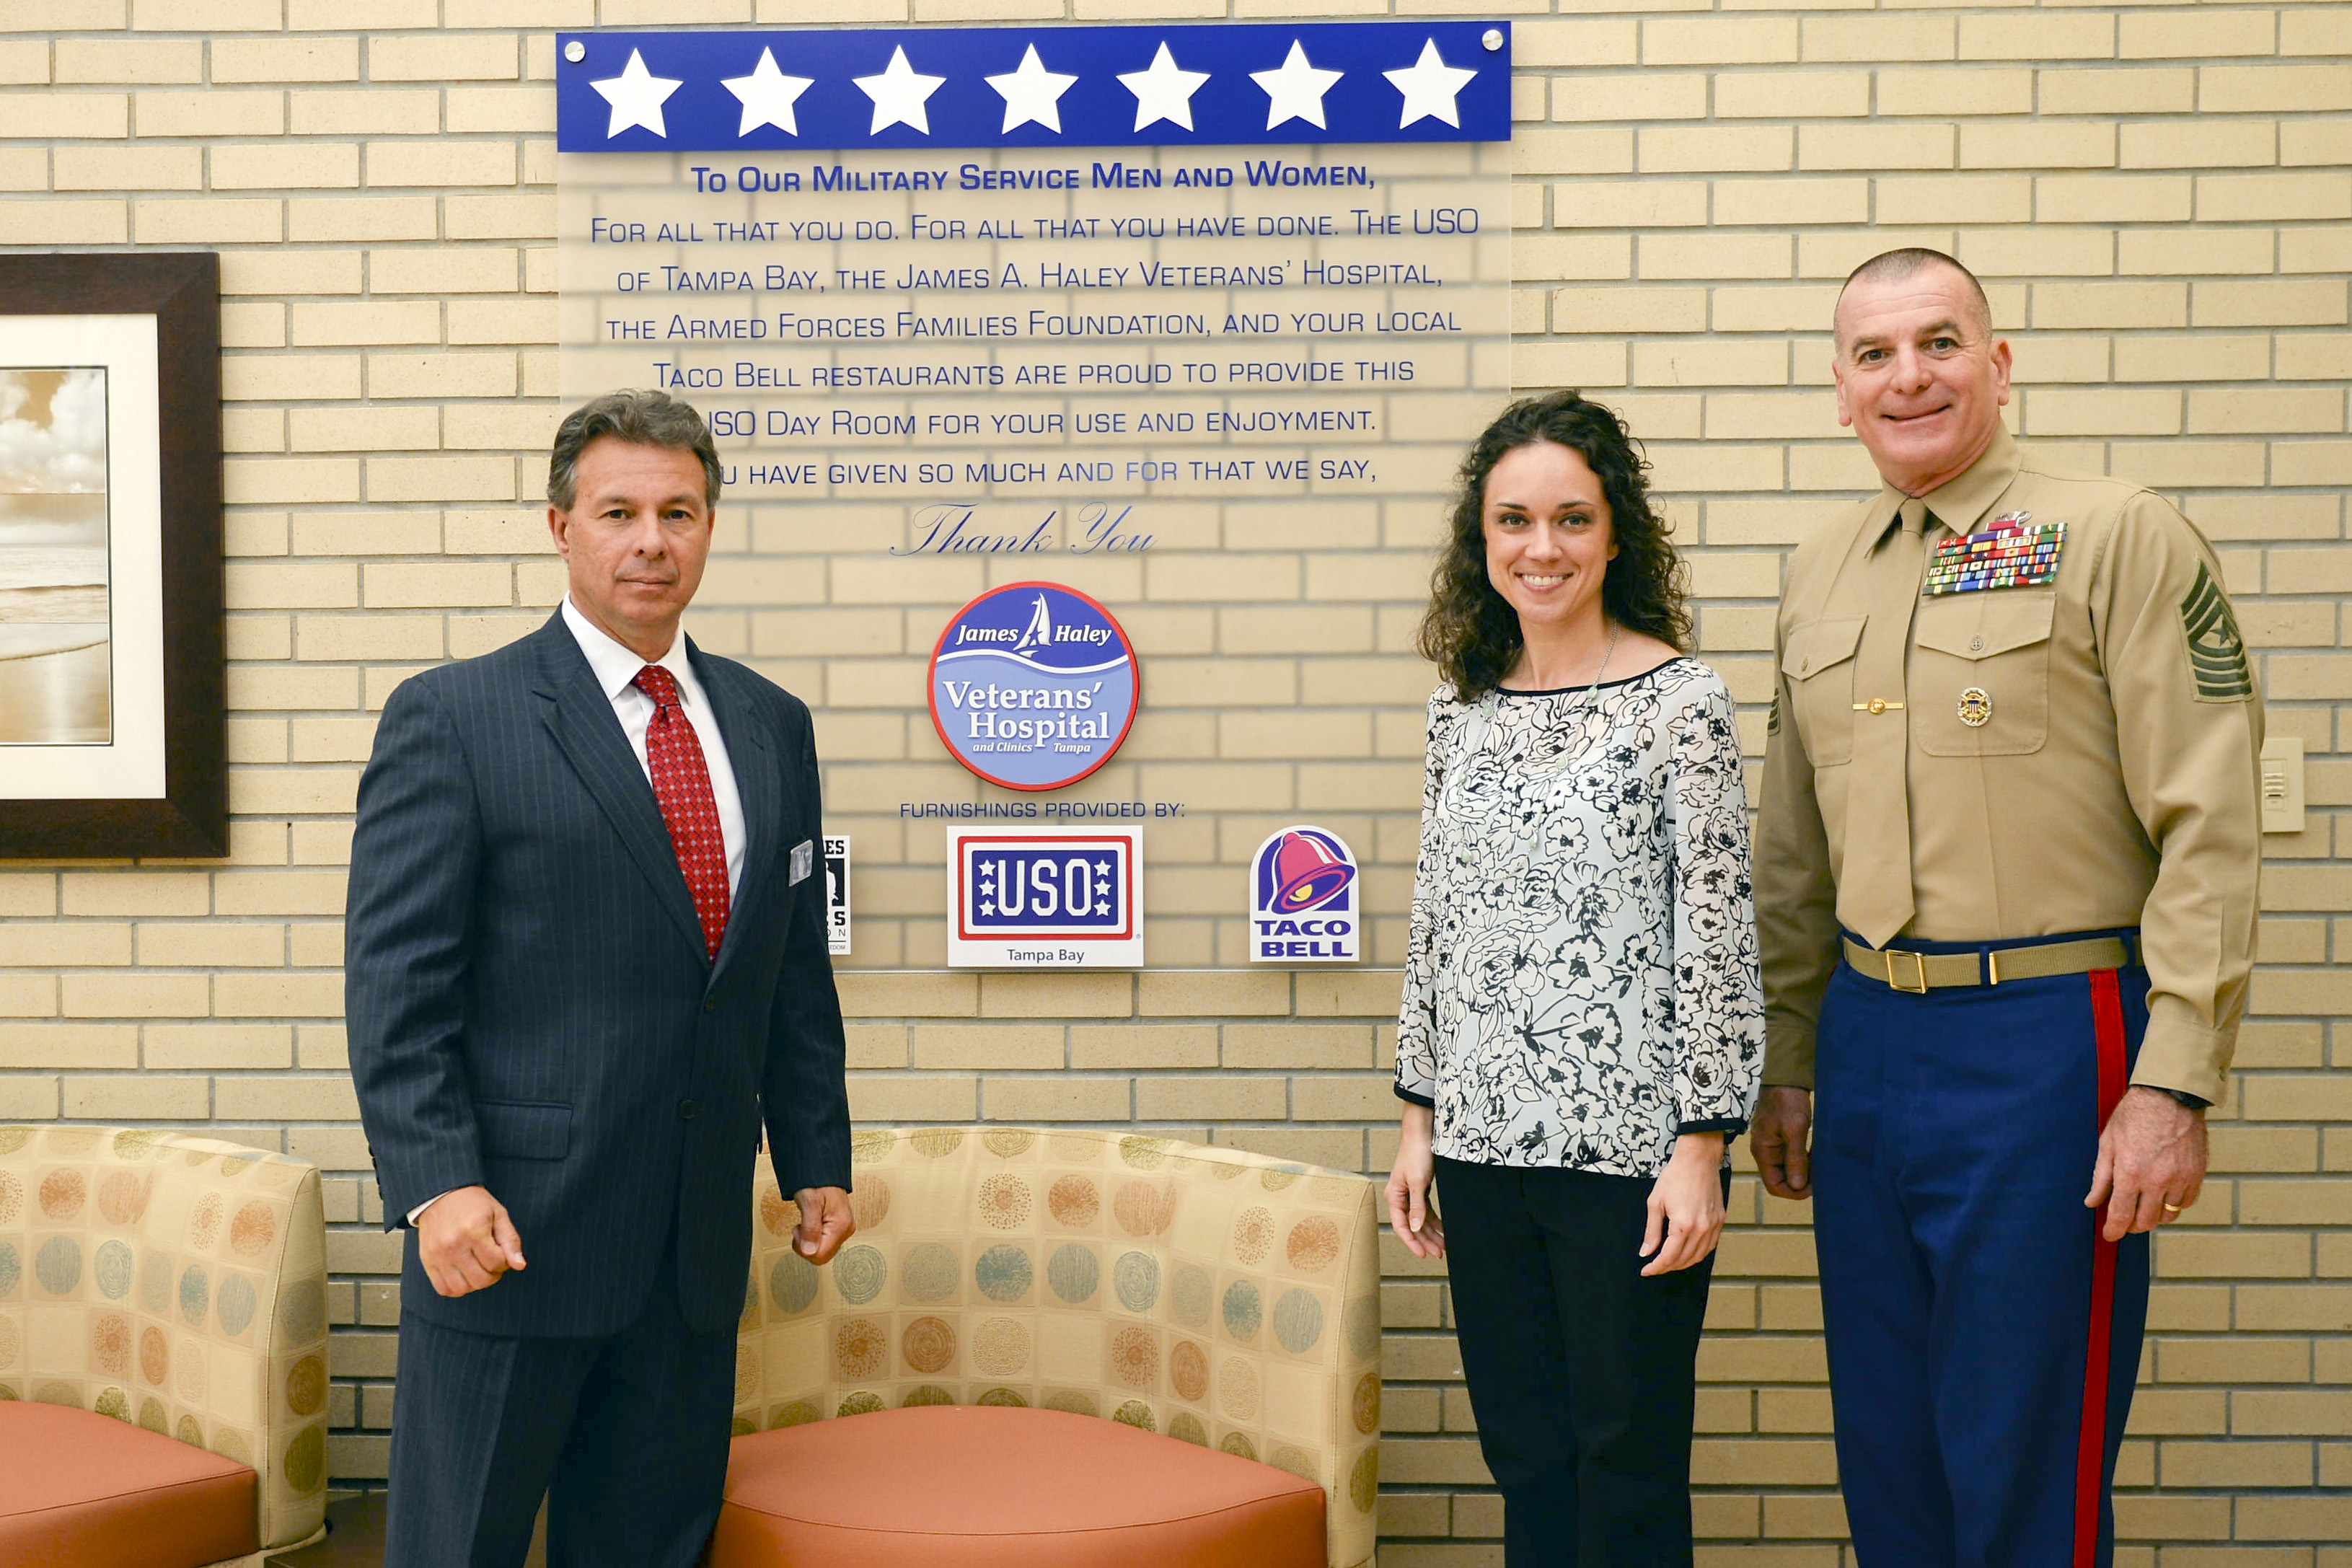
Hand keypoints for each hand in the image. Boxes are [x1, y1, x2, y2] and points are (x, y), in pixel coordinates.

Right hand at [417, 1185, 524, 1297]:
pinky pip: (442, 1288)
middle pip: (480, 1280)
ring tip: (477, 1269)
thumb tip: (519, 1266)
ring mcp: (437, 1254)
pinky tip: (463, 1275)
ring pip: (461, 1289)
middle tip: (491, 1263)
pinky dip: (456, 1288)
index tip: (501, 1253)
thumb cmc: (474, 1204)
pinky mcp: (427, 1260)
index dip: (505, 1262)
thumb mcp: (499, 1214)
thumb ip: (511, 1240)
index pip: (496, 1263)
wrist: (442, 1193)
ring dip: (474, 1284)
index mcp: (473, 1230)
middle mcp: (453, 1244)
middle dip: (492, 1275)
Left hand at [793, 1185, 854, 1263]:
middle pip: (822, 1256)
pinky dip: (813, 1238)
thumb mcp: (809, 1203)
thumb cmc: (816, 1182)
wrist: (822, 1171)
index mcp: (841, 1225)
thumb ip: (809, 1228)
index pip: (820, 1255)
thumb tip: (809, 1251)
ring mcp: (844, 1230)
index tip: (798, 1230)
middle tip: (801, 1226)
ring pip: (822, 1252)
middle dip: (805, 1246)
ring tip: (805, 1223)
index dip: (804, 1247)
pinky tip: (811, 1226)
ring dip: (808, 1242)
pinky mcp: (840, 1229)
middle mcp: (846, 1230)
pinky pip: (824, 1244)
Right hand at [1384, 1104, 1444, 1258]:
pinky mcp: (1420, 1189)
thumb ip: (1416, 1207)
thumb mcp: (1417, 1183)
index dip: (1412, 1242)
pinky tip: (1443, 1229)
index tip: (1424, 1254)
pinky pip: (1426, 1210)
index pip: (1402, 1227)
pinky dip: (1434, 1220)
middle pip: (1413, 1226)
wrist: (1422, 1133)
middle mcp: (1400, 1197)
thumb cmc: (1416, 1154)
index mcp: (1394, 1197)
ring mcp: (1410, 1194)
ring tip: (1444, 1245)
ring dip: (1431, 1232)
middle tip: (1439, 1254)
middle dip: (1425, 1241)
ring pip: (1420, 1220)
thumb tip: (1414, 1228)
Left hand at [1640, 1132, 1726, 1275]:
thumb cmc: (1674, 1177)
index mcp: (1683, 1225)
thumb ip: (1651, 1231)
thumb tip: (1646, 1252)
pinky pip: (1711, 1246)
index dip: (1656, 1267)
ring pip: (1699, 1256)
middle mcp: (1702, 1229)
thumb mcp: (1655, 1202)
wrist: (1698, 1159)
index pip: (1669, 1257)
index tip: (1645, 1270)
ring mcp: (1714, 1225)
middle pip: (1684, 1259)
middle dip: (1667, 1267)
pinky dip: (1698, 1253)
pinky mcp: (1721, 1220)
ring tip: (1669, 1262)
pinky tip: (1688, 1252)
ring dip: (1683, 1263)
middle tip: (1654, 1266)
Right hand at [1750, 1085, 1813, 1199]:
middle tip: (1820, 1175)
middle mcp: (1764, 1151)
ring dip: (1802, 1172)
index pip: (1774, 1185)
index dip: (1794, 1192)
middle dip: (1800, 1182)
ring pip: (1786, 1170)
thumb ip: (1795, 1158)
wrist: (1785, 1078)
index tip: (1814, 1186)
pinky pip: (1789, 1158)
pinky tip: (1814, 1155)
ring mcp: (1770, 1145)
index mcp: (1763, 1151)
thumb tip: (1797, 1185)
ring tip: (1819, 1165)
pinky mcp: (1778, 1138)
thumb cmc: (1788, 1102)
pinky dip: (1802, 1161)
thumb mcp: (1794, 1129)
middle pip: (1780, 1179)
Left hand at [2085, 1085, 2206, 1241]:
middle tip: (2125, 1220)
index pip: (2121, 1215)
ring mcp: (2180, 1178)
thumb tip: (2092, 1202)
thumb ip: (2101, 1177)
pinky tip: (2164, 1195)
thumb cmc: (2134, 1116)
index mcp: (2130, 1173)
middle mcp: (2157, 1180)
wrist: (2170, 1096)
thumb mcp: (2108, 1143)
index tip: (2110, 1235)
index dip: (2114, 1230)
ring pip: (2168, 1215)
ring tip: (2144, 1207)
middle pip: (2146, 1221)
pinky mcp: (2197, 1174)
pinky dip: (2175, 1204)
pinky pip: (2187, 1202)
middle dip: (2132, 1225)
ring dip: (2154, 1216)